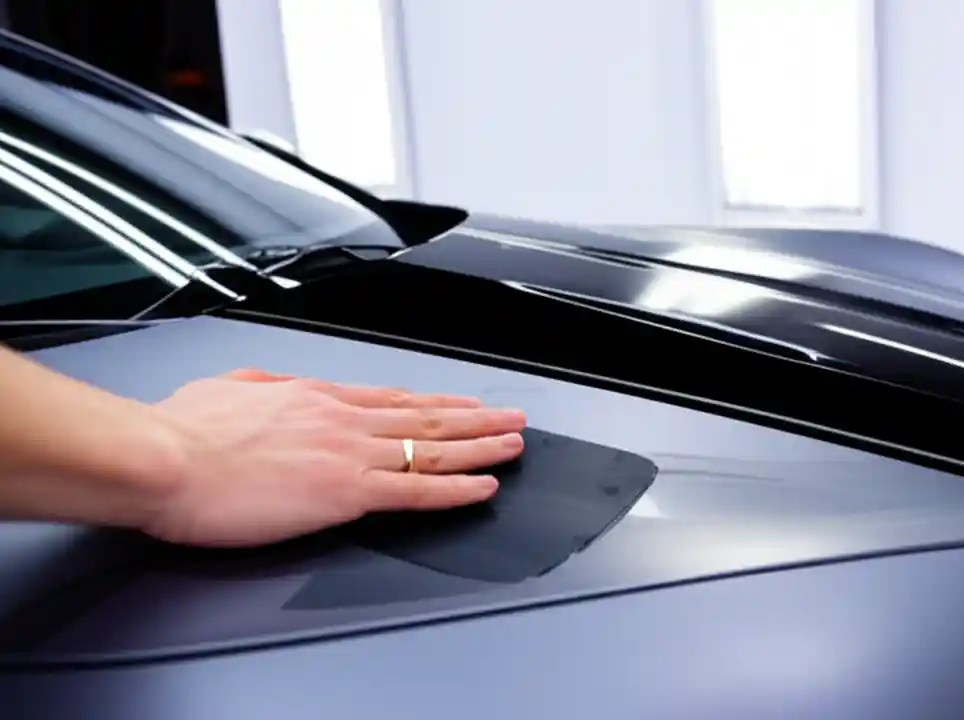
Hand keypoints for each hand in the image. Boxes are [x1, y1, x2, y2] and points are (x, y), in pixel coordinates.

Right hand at [142, 369, 525, 546]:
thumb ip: (259, 390)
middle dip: (474, 417)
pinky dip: (457, 488)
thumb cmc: (180, 432)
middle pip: (425, 418)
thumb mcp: (227, 390)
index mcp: (313, 397)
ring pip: (433, 448)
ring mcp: (350, 454)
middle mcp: (342, 419)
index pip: (390, 399)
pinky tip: (485, 486)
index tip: (461, 401)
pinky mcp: (346, 492)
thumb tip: (266, 389)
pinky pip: (418, 489)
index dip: (433, 401)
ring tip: (514, 443)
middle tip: (511, 416)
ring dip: (480, 446)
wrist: (161, 457)